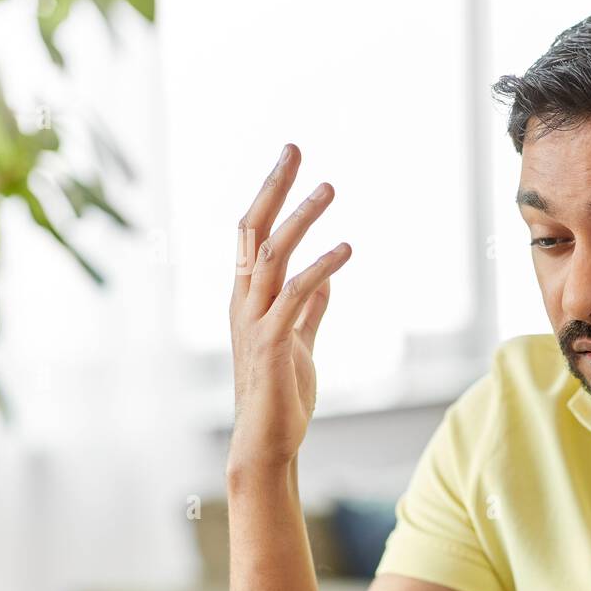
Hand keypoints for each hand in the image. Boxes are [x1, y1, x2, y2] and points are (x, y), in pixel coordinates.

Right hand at [228, 144, 350, 472]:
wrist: (269, 442)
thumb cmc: (283, 395)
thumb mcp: (299, 341)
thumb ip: (309, 309)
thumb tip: (326, 279)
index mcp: (248, 297)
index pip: (252, 233)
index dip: (270, 194)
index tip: (290, 159)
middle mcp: (243, 302)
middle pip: (253, 231)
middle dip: (274, 187)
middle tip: (295, 149)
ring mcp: (254, 322)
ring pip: (272, 256)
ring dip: (301, 218)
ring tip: (329, 188)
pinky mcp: (273, 344)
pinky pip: (296, 297)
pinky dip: (321, 269)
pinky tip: (346, 249)